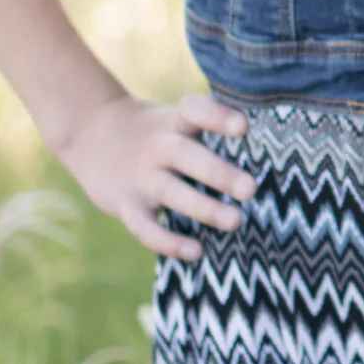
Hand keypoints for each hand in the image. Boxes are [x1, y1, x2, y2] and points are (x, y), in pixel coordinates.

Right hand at [58, 90, 254, 261]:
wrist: (89, 132)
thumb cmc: (156, 132)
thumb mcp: (177, 120)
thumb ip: (211, 136)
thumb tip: (275, 163)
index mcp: (175, 122)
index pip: (194, 111)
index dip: (217, 117)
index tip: (243, 127)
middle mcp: (158, 147)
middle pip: (187, 157)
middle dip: (218, 173)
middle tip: (251, 188)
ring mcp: (141, 177)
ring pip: (172, 193)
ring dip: (204, 209)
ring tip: (236, 221)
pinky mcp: (126, 205)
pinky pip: (146, 227)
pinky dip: (169, 242)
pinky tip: (197, 252)